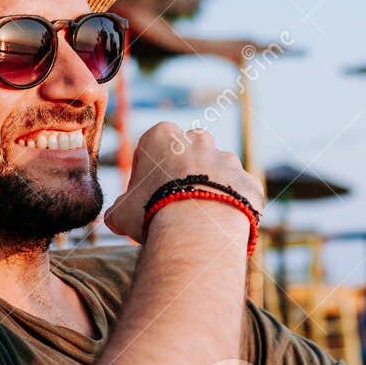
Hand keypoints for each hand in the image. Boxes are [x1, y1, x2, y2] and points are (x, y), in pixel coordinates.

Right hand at [105, 123, 264, 240]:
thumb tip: (117, 216)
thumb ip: (119, 208)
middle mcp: (198, 140)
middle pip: (188, 155)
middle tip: (174, 206)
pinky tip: (219, 228)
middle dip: (182, 176)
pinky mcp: (248, 181)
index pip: (151, 149)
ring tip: (199, 221)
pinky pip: (239, 195)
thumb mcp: (120, 213)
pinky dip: (232, 208)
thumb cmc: (152, 212)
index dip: (146, 175)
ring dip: (209, 191)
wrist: (197, 227)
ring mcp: (227, 159)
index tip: (145, 198)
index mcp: (163, 136)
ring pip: (216, 173)